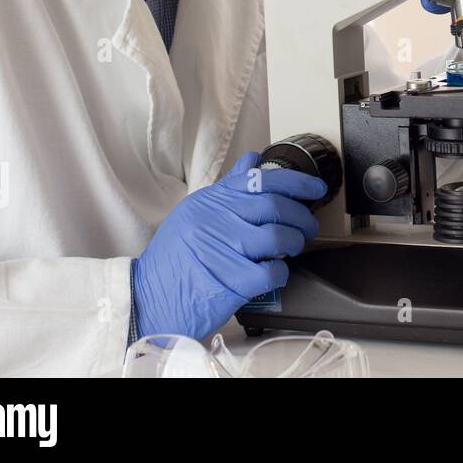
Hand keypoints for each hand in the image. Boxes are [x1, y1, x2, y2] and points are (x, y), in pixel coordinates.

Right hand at [132, 151, 325, 339]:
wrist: (146, 301)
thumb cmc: (174, 260)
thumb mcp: (194, 215)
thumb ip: (228, 189)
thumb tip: (253, 161)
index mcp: (210, 202)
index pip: (260, 180)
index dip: (296, 182)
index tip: (315, 188)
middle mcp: (215, 220)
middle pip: (275, 207)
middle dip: (301, 217)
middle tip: (307, 226)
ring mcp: (222, 250)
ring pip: (278, 237)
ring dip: (294, 243)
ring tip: (292, 249)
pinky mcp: (230, 281)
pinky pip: (271, 271)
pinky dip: (281, 272)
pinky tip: (275, 273)